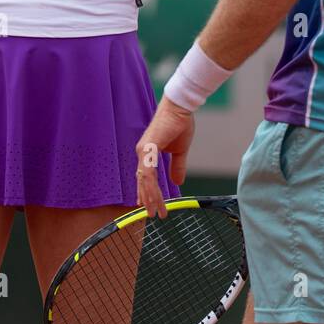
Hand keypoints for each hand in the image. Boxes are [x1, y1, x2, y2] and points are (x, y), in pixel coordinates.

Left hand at [135, 97, 195, 218]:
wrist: (181, 109)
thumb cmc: (180, 125)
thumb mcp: (179, 151)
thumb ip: (177, 166)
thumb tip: (178, 181)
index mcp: (148, 153)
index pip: (145, 177)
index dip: (147, 192)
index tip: (149, 206)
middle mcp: (143, 153)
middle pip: (142, 181)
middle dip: (148, 199)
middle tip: (153, 215)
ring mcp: (144, 150)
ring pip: (144, 180)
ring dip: (151, 197)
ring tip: (156, 211)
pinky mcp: (148, 148)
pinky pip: (148, 172)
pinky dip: (152, 186)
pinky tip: (155, 197)